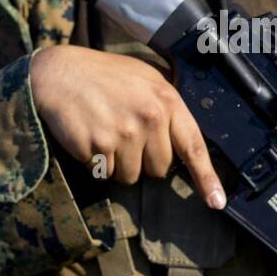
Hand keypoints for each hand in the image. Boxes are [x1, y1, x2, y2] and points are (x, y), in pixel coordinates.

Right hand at [30, 44, 225, 208]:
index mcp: (166, 100)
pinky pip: (106, 174)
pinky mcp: (99, 147)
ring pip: (131, 177)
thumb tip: (184, 143)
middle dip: (144, 160)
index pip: (193, 146)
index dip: (206, 178)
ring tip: (106, 133)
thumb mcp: (145, 79)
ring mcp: (124, 133)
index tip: (216, 202)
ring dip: (119, 165)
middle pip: (159, 169)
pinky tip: (91, 137)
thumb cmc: (104, 77)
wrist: (59, 73)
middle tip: (126, 134)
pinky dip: (98, 164)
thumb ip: (167, 107)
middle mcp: (149, 117)